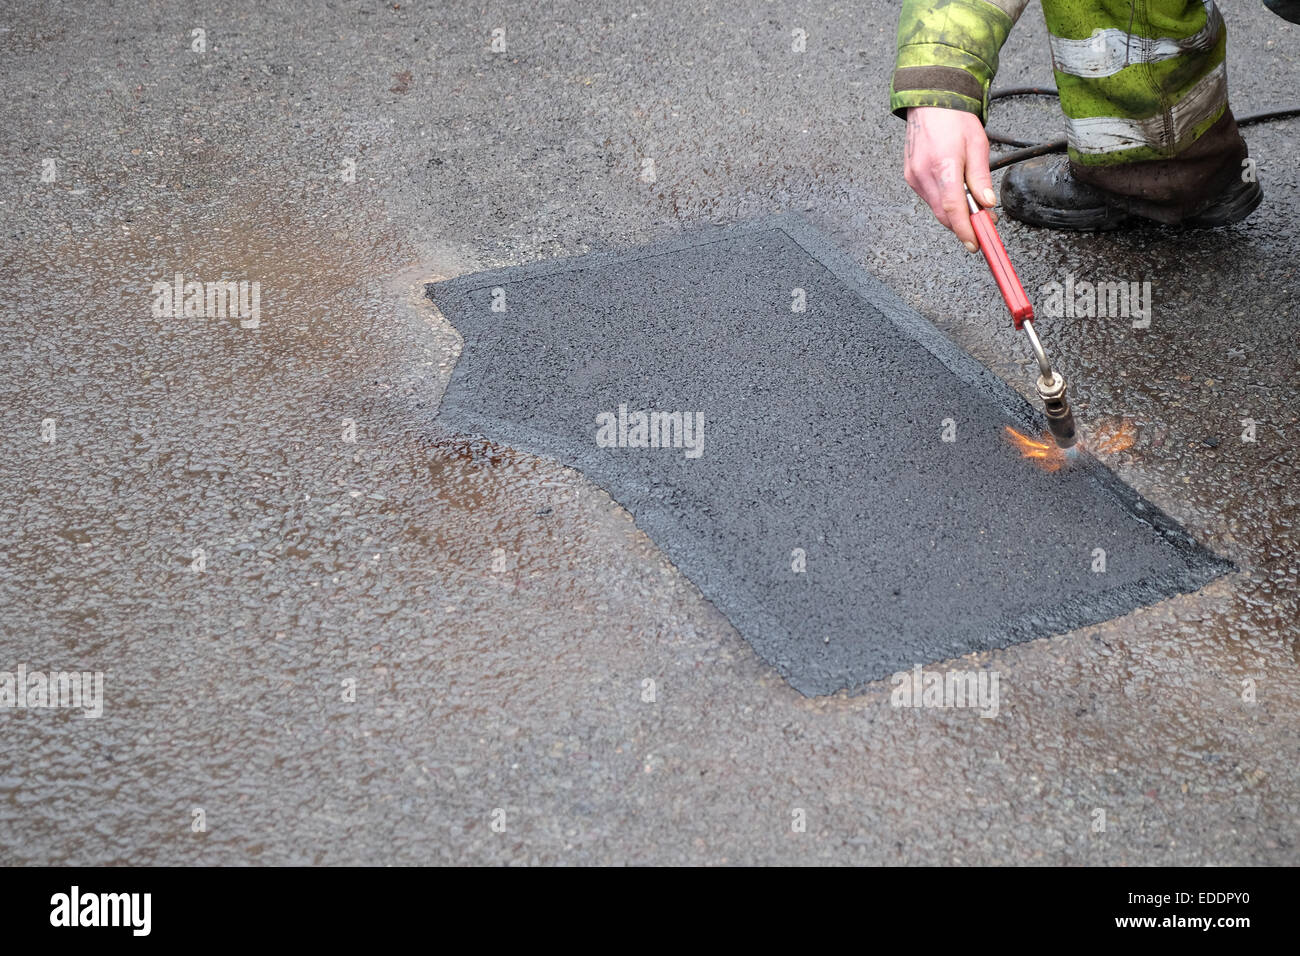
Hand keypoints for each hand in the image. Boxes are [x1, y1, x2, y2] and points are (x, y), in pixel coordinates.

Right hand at [903, 106, 997, 251]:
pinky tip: (954, 191)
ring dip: (954, 213)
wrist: (931, 102)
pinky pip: (929, 198)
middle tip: (983, 224)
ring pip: (936, 209)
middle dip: (963, 225)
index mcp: (943, 166)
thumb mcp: (978, 145)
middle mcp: (924, 175)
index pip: (952, 209)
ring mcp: (914, 178)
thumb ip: (981, 177)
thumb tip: (987, 203)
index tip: (975, 244)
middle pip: (943, 214)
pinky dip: (943, 202)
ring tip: (972, 203)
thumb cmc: (955, 120)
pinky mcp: (910, 178)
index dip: (964, 230)